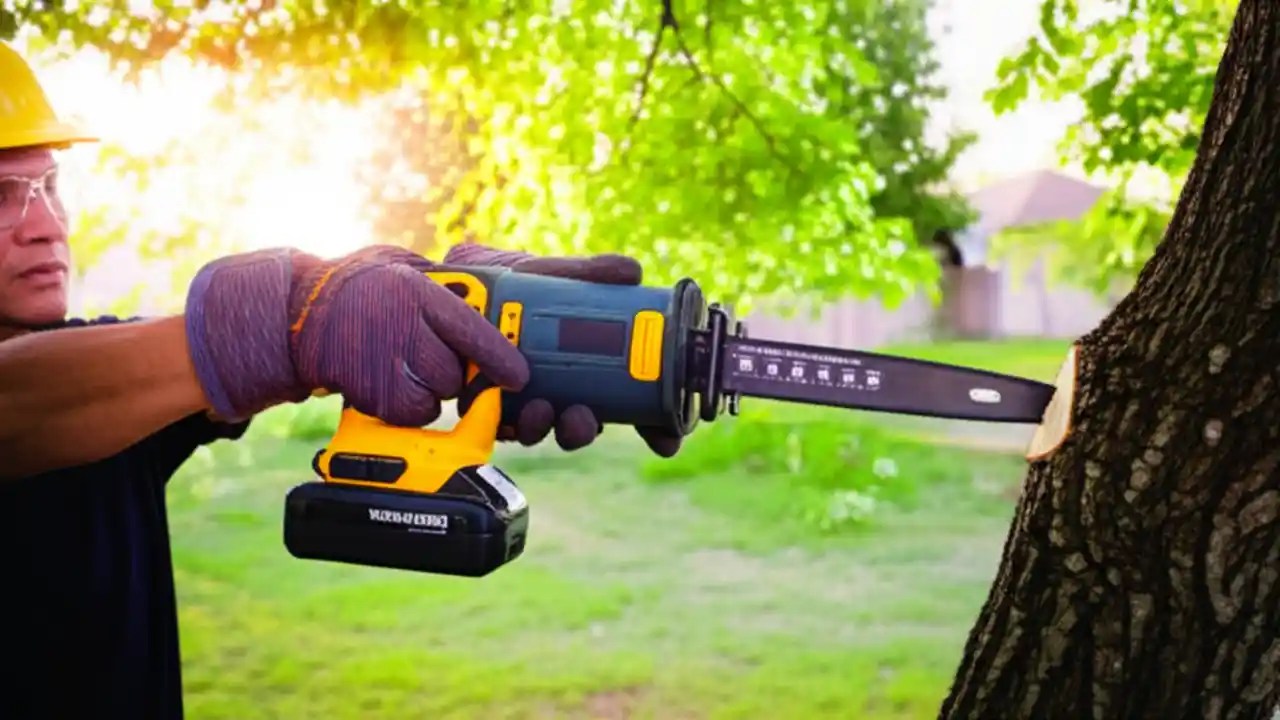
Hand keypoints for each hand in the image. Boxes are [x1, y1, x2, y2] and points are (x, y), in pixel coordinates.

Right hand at [184, 244, 527, 425]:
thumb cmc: (357, 287)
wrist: (298, 318)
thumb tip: (489, 291)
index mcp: (416, 293)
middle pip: (457, 371)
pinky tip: (390, 382)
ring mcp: (386, 367)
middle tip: (430, 352)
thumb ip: (444, 283)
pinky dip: (410, 405)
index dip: (501, 357)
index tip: (519, 375)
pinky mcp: (373, 398)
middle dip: (454, 368)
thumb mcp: (402, 266)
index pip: (472, 332)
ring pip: (438, 395)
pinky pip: (414, 413)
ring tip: (405, 363)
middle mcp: (403, 330)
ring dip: (432, 387)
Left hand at [443, 241, 682, 457]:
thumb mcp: (548, 274)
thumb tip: (632, 271)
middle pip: (586, 422)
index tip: (668, 440)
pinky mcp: (485, 406)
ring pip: (546, 429)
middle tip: (584, 419)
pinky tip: (510, 414)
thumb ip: (586, 274)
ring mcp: (521, 399)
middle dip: (587, 429)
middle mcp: (557, 386)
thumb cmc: (502, 282)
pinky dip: (510, 425)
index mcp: (584, 363)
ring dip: (549, 429)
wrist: (445, 287)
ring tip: (543, 411)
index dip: (654, 425)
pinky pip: (502, 426)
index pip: (630, 401)